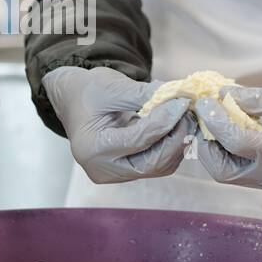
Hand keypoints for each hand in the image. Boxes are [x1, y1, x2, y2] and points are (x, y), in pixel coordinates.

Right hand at [42, 65, 192, 183]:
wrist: (73, 99)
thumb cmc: (88, 90)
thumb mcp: (114, 87)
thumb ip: (147, 95)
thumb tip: (180, 97)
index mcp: (92, 148)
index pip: (139, 139)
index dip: (166, 120)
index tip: (182, 103)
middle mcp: (102, 168)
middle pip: (152, 162)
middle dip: (176, 137)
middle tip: (188, 113)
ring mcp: (114, 174)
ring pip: (159, 166)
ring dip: (177, 143)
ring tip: (184, 117)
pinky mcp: (126, 172)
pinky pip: (156, 164)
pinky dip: (170, 146)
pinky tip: (176, 127)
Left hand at [194, 78, 261, 191]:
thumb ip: (259, 98)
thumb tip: (223, 95)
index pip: (239, 143)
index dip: (216, 122)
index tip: (204, 102)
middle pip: (225, 170)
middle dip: (207, 144)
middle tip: (203, 116)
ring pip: (230, 175)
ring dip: (215, 150)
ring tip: (213, 121)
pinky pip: (242, 173)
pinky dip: (229, 154)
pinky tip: (229, 130)